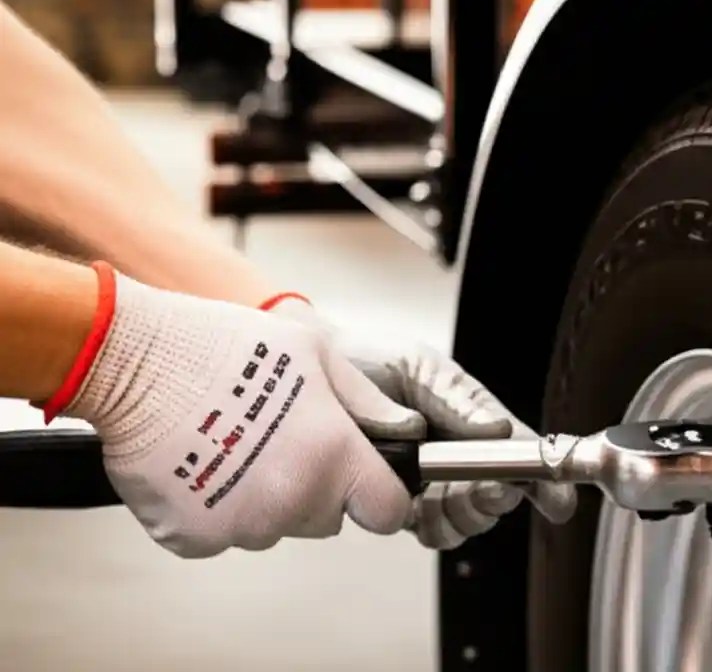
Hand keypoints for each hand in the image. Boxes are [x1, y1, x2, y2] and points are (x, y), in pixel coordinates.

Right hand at [52, 267, 420, 557]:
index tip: (367, 487)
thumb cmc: (220, 348)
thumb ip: (365, 401)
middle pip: (327, 520)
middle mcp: (292, 499)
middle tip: (281, 442)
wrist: (134, 360)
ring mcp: (241, 525)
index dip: (380, 497)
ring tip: (235, 445)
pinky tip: (202, 465)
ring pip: (273, 529)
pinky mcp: (193, 538)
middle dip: (315, 488)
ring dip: (263, 500)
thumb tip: (402, 429)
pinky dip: (214, 510)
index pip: (386, 512)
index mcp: (332, 456)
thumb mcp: (314, 352)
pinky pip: (220, 535)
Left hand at [269, 297, 577, 549]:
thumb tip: (498, 429)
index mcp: (471, 415)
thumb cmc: (363, 363)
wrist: (300, 377)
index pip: (520, 450)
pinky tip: (417, 512)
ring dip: (461, 517)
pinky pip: (431, 530)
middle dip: (495, 500)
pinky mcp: (398, 501)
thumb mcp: (416, 367)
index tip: (554, 497)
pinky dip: (431, 528)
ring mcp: (430, 481)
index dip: (543, 476)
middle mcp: (457, 452)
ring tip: (438, 500)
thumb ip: (458, 399)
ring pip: (468, 518)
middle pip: (499, 494)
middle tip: (483, 490)